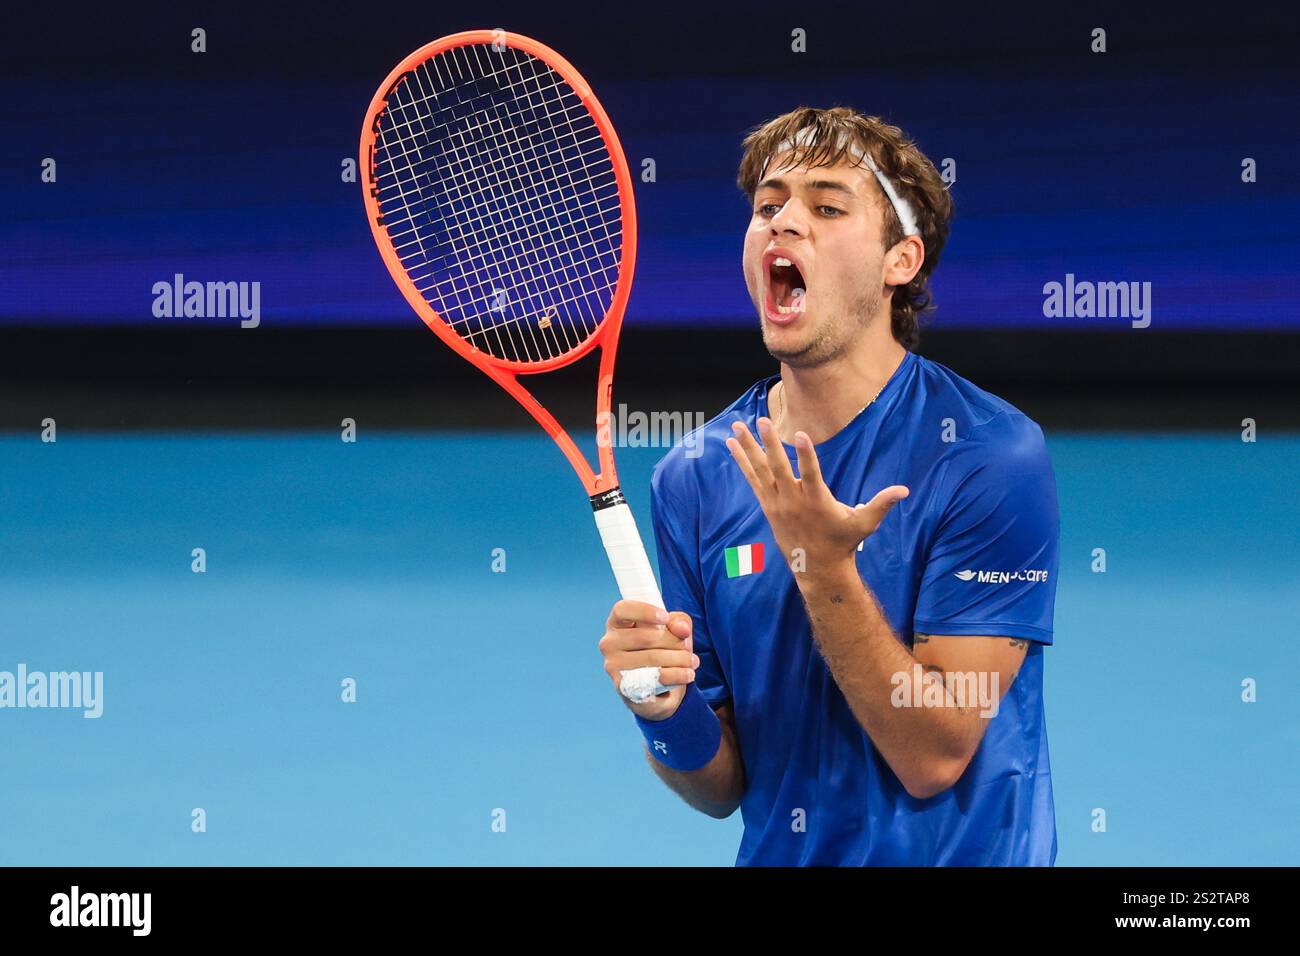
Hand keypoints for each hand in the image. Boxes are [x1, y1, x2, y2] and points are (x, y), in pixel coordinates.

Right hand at [598, 600, 698, 719]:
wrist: (657, 690)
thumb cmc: (661, 651)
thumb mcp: (673, 630)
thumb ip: (679, 622)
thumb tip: (682, 629)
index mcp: (616, 623)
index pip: (622, 610)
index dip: (645, 612)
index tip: (665, 617)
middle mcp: (609, 643)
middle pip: (646, 636)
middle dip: (675, 641)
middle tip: (687, 647)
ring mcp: (613, 666)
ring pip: (653, 658)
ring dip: (680, 659)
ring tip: (692, 662)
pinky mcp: (624, 687)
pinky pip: (655, 678)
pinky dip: (677, 675)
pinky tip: (688, 674)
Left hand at [725, 417, 908, 580]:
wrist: (817, 568)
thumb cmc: (842, 543)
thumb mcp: (865, 524)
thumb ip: (881, 504)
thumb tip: (904, 490)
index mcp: (817, 501)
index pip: (811, 474)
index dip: (807, 454)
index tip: (801, 433)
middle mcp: (793, 501)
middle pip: (779, 468)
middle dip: (770, 444)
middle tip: (761, 421)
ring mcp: (777, 503)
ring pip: (761, 471)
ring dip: (749, 448)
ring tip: (737, 426)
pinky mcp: (768, 506)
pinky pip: (753, 480)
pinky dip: (743, 462)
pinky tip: (733, 445)